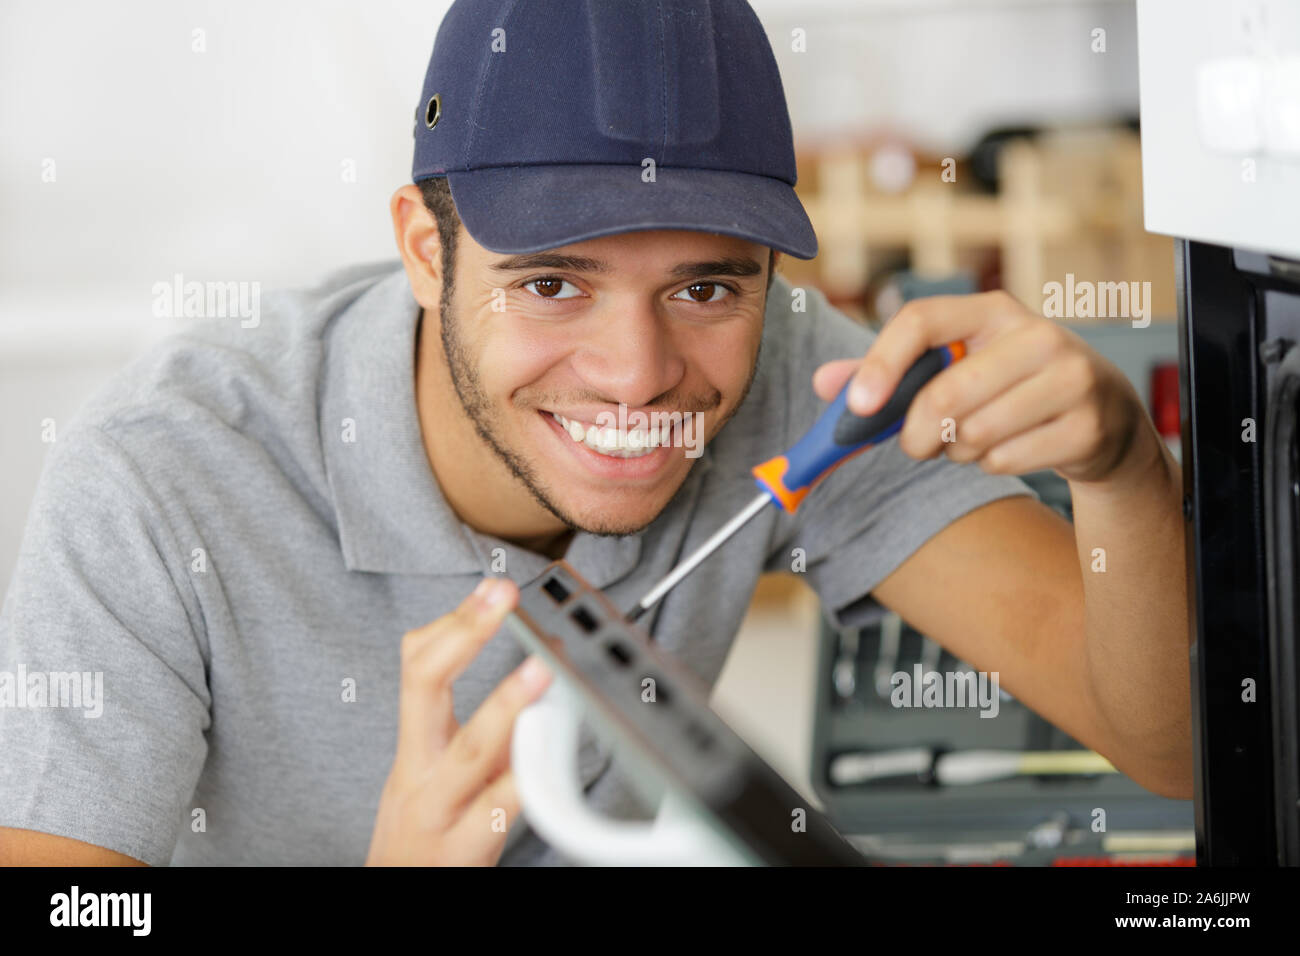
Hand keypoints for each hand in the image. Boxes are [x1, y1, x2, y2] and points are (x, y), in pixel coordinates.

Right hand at [366, 577, 552, 865]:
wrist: (397, 902)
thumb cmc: (424, 840)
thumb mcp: (434, 779)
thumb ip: (476, 736)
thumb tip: (532, 685)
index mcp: (415, 750)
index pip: (417, 668)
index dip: (453, 624)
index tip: (492, 588)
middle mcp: (420, 774)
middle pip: (426, 688)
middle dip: (465, 635)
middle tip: (503, 594)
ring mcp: (440, 813)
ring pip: (469, 751)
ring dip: (506, 704)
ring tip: (539, 670)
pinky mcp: (463, 853)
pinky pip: (496, 813)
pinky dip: (524, 783)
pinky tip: (548, 762)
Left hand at [812, 290, 1160, 485]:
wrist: (1103, 417)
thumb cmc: (1011, 388)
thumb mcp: (956, 366)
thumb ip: (889, 373)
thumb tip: (825, 384)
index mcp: (992, 310)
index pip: (922, 320)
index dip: (881, 363)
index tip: (857, 406)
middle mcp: (1036, 334)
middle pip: (944, 392)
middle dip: (917, 433)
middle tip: (917, 445)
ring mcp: (1070, 377)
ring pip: (973, 432)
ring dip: (958, 450)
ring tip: (975, 438)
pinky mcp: (1087, 424)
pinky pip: (1004, 459)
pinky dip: (991, 465)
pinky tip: (1009, 448)